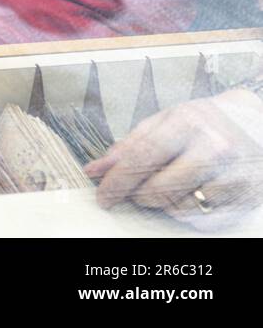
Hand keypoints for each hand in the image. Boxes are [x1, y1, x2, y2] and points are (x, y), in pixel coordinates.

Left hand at [85, 88, 262, 230]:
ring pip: (181, 208)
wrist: (257, 124)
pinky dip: (187, 213)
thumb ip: (129, 145)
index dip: (117, 181)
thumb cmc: (203, 123)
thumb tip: (95, 170)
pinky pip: (204, 220)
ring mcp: (233, 174)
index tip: (103, 196)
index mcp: (187, 123)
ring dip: (163, 204)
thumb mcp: (164, 121)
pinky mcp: (246, 197)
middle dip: (138, 195)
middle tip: (135, 192)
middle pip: (160, 188)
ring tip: (167, 186)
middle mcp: (214, 148)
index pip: (142, 158)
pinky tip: (188, 195)